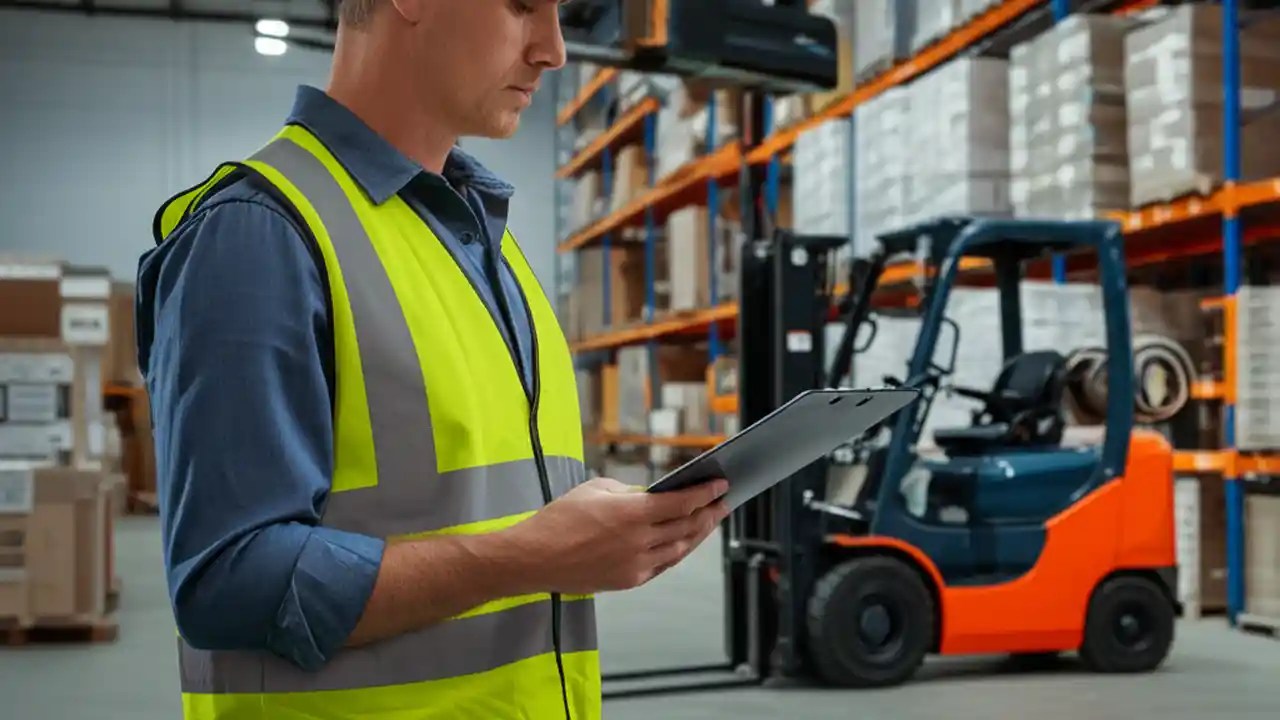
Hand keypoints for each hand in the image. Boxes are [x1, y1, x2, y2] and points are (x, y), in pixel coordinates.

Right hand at [507, 477, 729, 593]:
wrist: (534, 558)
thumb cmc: (559, 520)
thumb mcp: (595, 489)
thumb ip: (629, 492)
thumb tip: (650, 497)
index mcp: (632, 513)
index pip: (683, 503)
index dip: (706, 493)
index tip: (721, 485)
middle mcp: (640, 541)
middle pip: (688, 527)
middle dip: (710, 513)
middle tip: (723, 503)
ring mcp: (636, 565)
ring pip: (680, 549)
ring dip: (699, 534)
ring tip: (709, 521)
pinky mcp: (629, 581)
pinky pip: (663, 565)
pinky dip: (678, 552)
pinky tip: (684, 542)